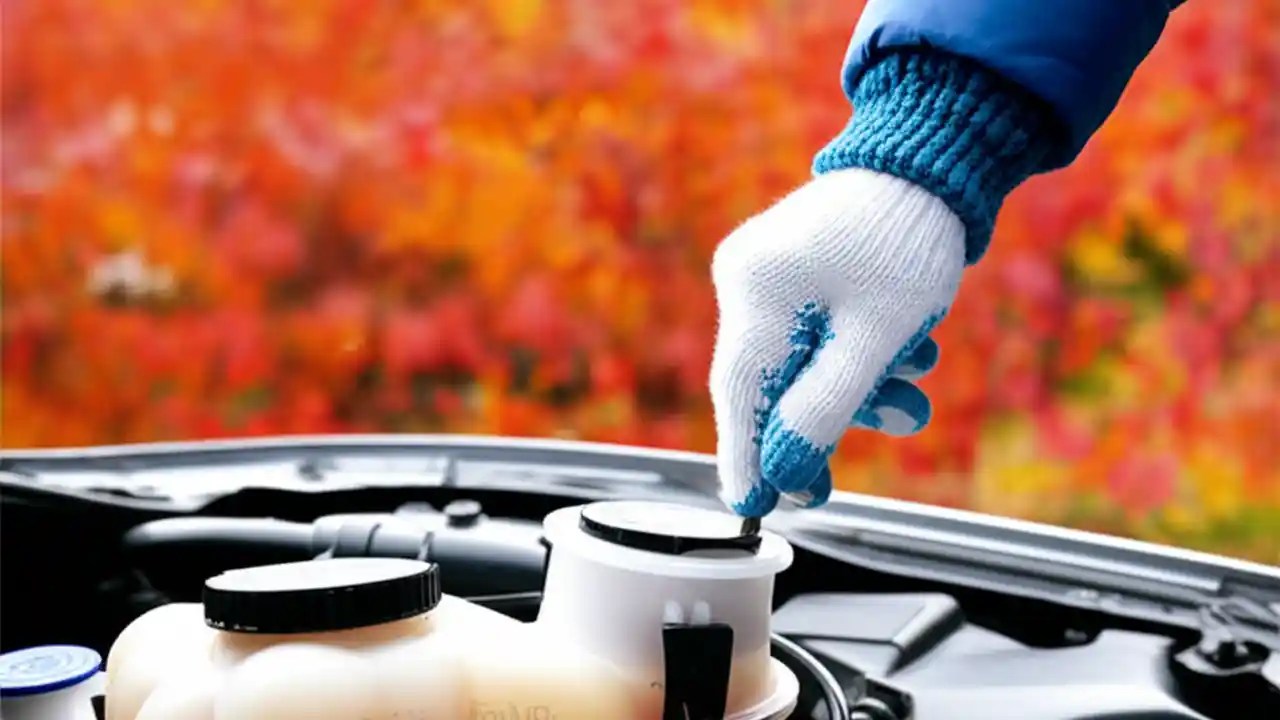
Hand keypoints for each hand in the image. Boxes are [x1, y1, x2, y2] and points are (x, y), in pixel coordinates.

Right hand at [710, 167, 964, 516]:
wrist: (934, 158)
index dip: (745, 455)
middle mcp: (746, 277)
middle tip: (837, 478)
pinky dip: (854, 355)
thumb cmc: (909, 239)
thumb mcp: (876, 339)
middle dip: (819, 423)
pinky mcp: (791, 269)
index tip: (751, 508)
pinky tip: (908, 353)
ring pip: (798, 360)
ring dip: (855, 388)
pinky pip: (811, 332)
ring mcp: (766, 271)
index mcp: (756, 287)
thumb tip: (784, 471)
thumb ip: (825, 408)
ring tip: (914, 395)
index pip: (738, 390)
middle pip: (769, 380)